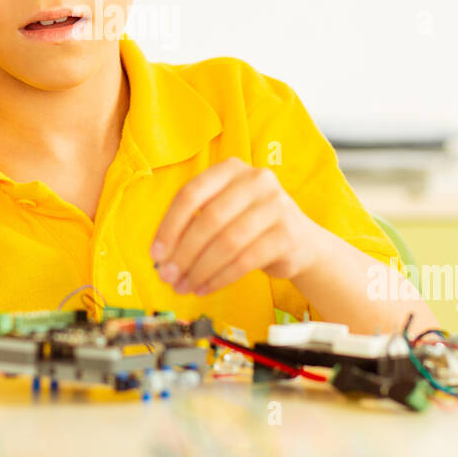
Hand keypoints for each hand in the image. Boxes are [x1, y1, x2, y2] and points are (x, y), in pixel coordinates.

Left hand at [150, 157, 324, 297]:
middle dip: (184, 253)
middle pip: (209, 219)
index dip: (170, 226)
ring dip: (200, 269)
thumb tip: (161, 257)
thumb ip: (194, 224)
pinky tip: (205, 288)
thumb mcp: (223, 212)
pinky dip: (220, 278)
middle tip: (168, 277)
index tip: (156, 254)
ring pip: (227, 242)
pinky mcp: (287, 233)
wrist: (301, 242)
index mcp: (231, 168)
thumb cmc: (250, 226)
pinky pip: (245, 260)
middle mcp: (255, 180)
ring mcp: (275, 205)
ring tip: (184, 287)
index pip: (192, 193)